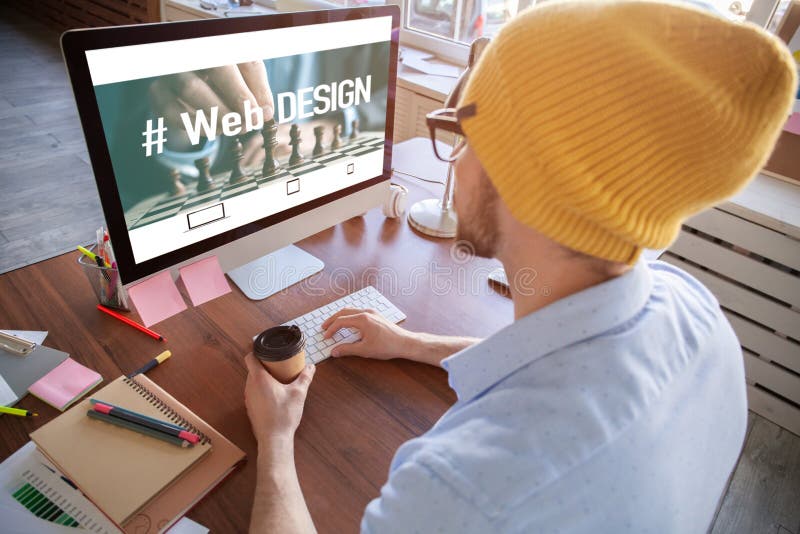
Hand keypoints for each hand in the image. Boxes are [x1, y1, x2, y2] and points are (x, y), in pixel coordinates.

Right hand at [150, 62, 273, 147]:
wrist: (186, 97)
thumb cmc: (223, 86)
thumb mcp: (244, 82)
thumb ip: (257, 92)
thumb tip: (266, 112)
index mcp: (220, 44)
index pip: (242, 58)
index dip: (257, 89)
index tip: (264, 114)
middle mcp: (193, 50)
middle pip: (218, 67)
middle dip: (239, 98)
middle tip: (251, 122)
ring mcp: (172, 70)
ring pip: (193, 89)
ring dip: (220, 115)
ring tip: (234, 127)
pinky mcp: (157, 91)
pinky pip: (175, 110)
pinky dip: (199, 125)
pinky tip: (214, 130)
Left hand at [244, 353, 313, 444]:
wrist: (274, 439)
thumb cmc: (284, 414)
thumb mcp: (298, 394)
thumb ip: (305, 378)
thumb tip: (311, 367)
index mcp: (259, 379)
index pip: (250, 358)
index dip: (256, 352)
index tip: (266, 351)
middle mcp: (250, 387)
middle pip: (252, 369)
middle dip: (263, 365)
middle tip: (277, 364)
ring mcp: (248, 398)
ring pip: (252, 382)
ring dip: (262, 378)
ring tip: (277, 378)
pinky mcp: (250, 408)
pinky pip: (253, 393)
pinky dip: (261, 390)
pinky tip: (274, 395)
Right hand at [321, 307, 417, 359]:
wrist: (405, 343)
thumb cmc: (387, 346)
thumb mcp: (364, 350)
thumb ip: (347, 349)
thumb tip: (334, 351)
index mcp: (362, 319)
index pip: (340, 321)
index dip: (331, 329)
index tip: (326, 337)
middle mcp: (366, 312)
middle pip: (344, 312)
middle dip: (332, 319)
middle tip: (324, 327)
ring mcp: (372, 313)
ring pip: (351, 311)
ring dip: (341, 317)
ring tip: (334, 325)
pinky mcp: (376, 316)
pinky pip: (359, 312)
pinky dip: (350, 317)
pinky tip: (349, 325)